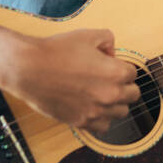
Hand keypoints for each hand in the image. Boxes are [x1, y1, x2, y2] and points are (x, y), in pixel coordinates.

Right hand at [3, 29, 141, 134]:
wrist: (28, 69)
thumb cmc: (56, 51)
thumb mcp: (87, 35)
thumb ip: (107, 40)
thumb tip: (112, 53)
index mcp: (116, 73)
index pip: (134, 73)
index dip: (122, 67)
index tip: (111, 65)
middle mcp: (110, 94)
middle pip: (133, 95)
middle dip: (124, 85)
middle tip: (109, 80)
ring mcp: (96, 111)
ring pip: (121, 113)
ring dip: (116, 103)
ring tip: (102, 94)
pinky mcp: (81, 122)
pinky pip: (103, 127)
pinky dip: (102, 119)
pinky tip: (93, 108)